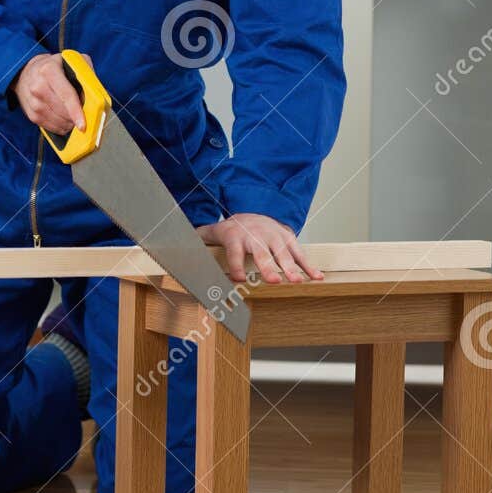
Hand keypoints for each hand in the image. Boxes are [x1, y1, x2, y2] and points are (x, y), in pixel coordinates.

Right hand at [14, 51, 92, 135]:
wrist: (28, 72)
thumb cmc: (56, 66)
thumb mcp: (72, 60)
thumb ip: (86, 72)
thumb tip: (96, 93)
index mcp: (49, 70)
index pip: (66, 94)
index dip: (76, 111)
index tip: (83, 124)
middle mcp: (38, 86)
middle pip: (62, 110)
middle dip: (75, 118)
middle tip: (85, 119)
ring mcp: (33, 101)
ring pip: (56, 120)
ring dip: (69, 123)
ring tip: (75, 119)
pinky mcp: (31, 113)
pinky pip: (49, 126)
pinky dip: (60, 127)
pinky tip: (66, 122)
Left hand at [196, 212, 323, 284]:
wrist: (256, 211)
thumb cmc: (234, 229)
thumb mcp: (216, 231)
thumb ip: (200, 238)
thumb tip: (174, 242)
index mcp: (237, 236)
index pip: (235, 251)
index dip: (237, 265)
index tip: (241, 280)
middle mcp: (257, 236)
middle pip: (262, 252)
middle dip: (269, 266)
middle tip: (275, 280)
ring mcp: (274, 237)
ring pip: (283, 253)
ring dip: (291, 267)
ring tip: (297, 281)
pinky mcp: (288, 238)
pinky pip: (300, 253)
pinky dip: (309, 265)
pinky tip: (317, 277)